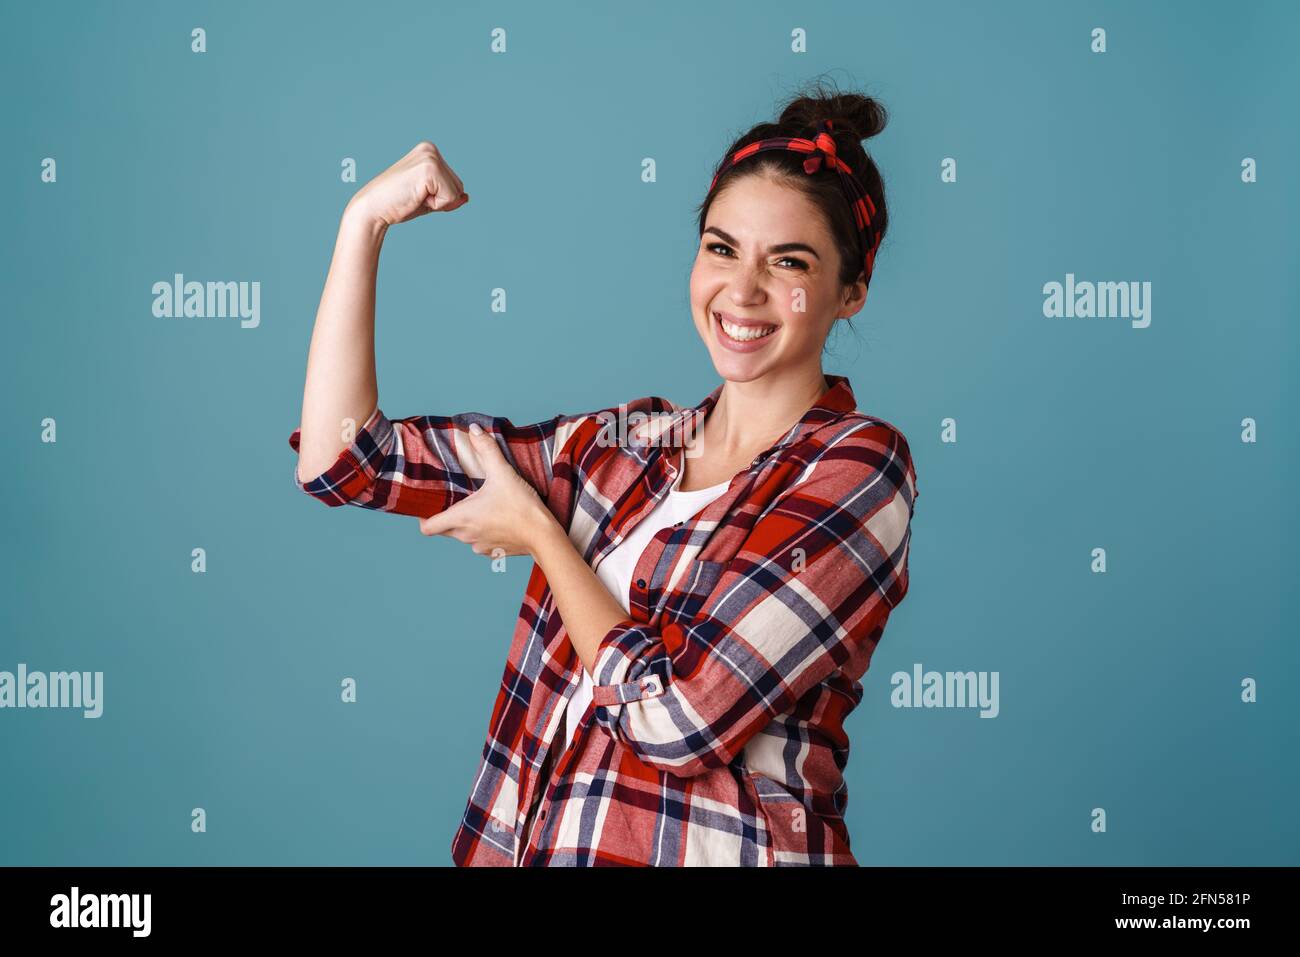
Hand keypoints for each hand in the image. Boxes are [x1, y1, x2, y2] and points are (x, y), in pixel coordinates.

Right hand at [345, 141, 468, 228]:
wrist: (373, 208)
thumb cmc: (398, 204)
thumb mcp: (429, 199)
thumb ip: (449, 196)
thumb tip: (466, 197)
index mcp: (429, 151)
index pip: (456, 183)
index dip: (440, 198)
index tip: (417, 194)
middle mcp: (430, 149)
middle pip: (459, 186)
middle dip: (441, 200)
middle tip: (414, 196)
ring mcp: (430, 157)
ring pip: (456, 192)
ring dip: (438, 202)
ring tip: (414, 196)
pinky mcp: (429, 169)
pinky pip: (450, 197)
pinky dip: (435, 205)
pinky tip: (415, 197)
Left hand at [418, 423, 556, 557]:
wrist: (543, 535)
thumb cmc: (521, 507)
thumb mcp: (503, 473)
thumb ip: (486, 449)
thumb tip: (473, 430)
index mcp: (461, 518)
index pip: (427, 526)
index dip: (424, 516)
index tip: (430, 505)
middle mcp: (466, 536)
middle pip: (445, 530)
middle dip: (448, 515)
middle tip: (457, 499)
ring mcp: (479, 546)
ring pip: (464, 536)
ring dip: (468, 524)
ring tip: (480, 508)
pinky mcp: (494, 552)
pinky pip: (481, 543)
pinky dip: (484, 533)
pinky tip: (497, 520)